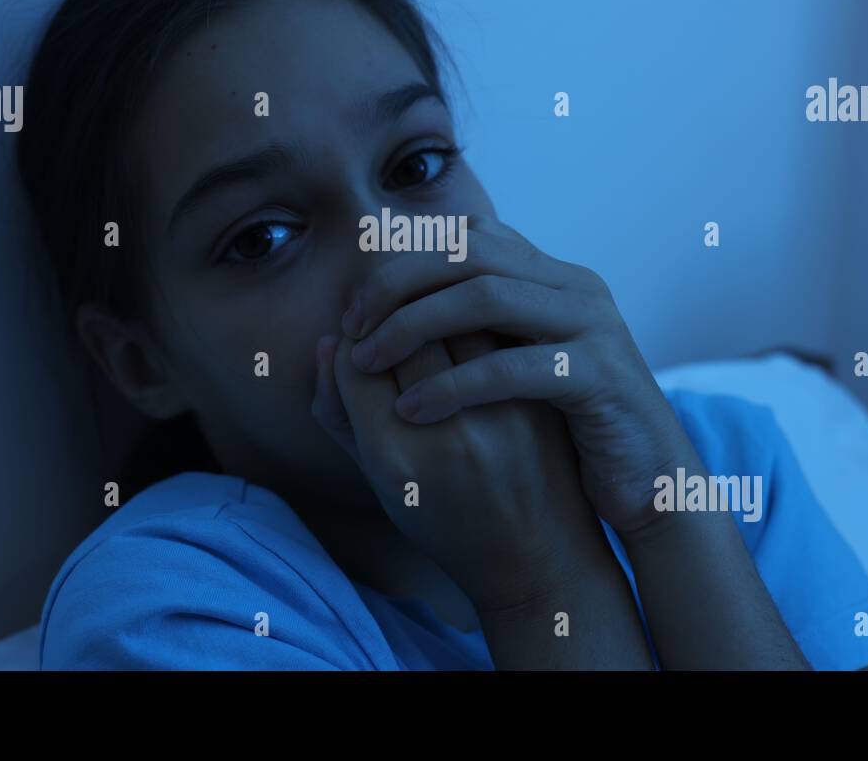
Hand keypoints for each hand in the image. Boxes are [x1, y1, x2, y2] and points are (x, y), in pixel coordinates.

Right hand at [310, 329, 612, 614]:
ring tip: (428, 314)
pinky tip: (473, 328)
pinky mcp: (537, 403)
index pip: (356, 362)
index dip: (351, 342)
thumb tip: (328, 341)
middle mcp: (446, 435)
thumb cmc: (446, 524)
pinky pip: (498, 337)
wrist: (538, 559)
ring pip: (455, 321)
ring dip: (435, 308)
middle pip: (404, 334)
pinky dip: (479, 322)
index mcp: (395, 460)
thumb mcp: (377, 480)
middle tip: (391, 319)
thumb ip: (339, 414)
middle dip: (389, 318)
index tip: (360, 343)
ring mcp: (498, 416)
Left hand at [338, 213, 690, 534]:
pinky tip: (411, 410)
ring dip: (413, 325)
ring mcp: (592, 325)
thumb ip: (459, 338)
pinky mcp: (601, 375)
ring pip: (487, 295)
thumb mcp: (508, 371)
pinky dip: (454, 385)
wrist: (649, 483)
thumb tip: (376, 315)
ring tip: (367, 362)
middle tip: (350, 327)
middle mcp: (573, 286)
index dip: (401, 261)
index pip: (465, 236)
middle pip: (468, 251)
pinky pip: (514, 366)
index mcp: (549, 278)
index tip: (353, 307)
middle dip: (397, 283)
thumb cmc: (564, 433)